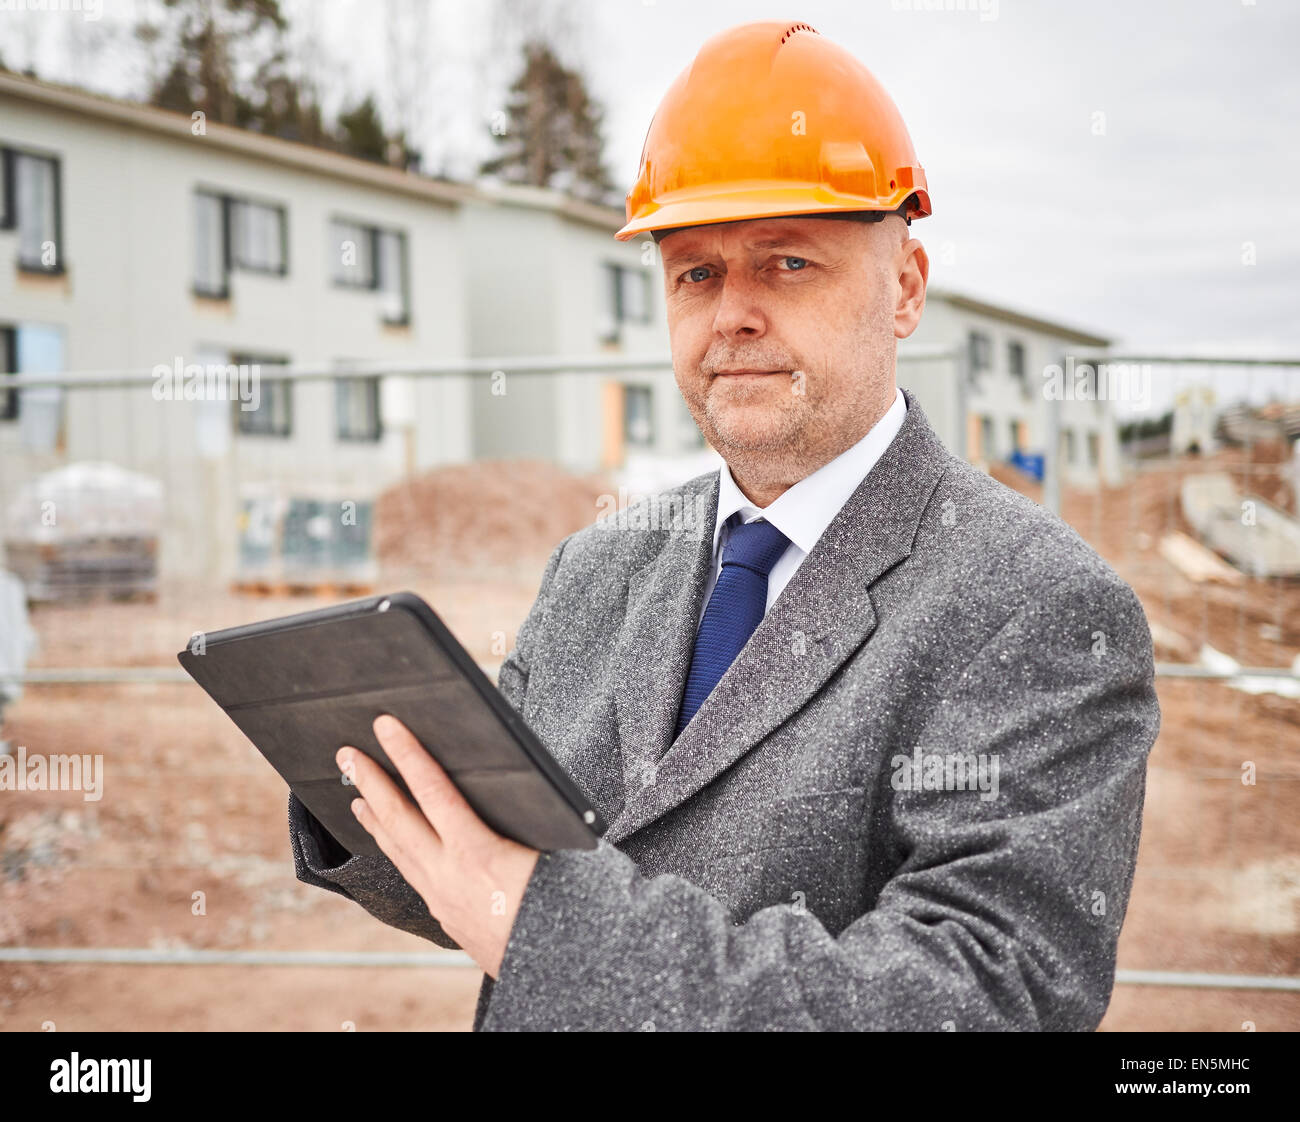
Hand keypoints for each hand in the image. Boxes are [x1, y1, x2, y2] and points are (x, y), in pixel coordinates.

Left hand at [338, 714, 540, 978]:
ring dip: (374, 818)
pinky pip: (410, 874)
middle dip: (371, 782)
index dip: (409, 755)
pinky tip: (390, 842)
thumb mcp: (553, 853)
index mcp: (478, 854)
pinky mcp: (444, 916)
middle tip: (346, 753)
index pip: (433, 792)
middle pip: (399, 820)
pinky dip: (394, 849)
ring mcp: (442, 898)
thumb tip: (511, 785)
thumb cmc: (564, 907)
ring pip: (398, 850)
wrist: (557, 969)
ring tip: (355, 795)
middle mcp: (449, 876)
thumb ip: (525, 818)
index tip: (387, 726)